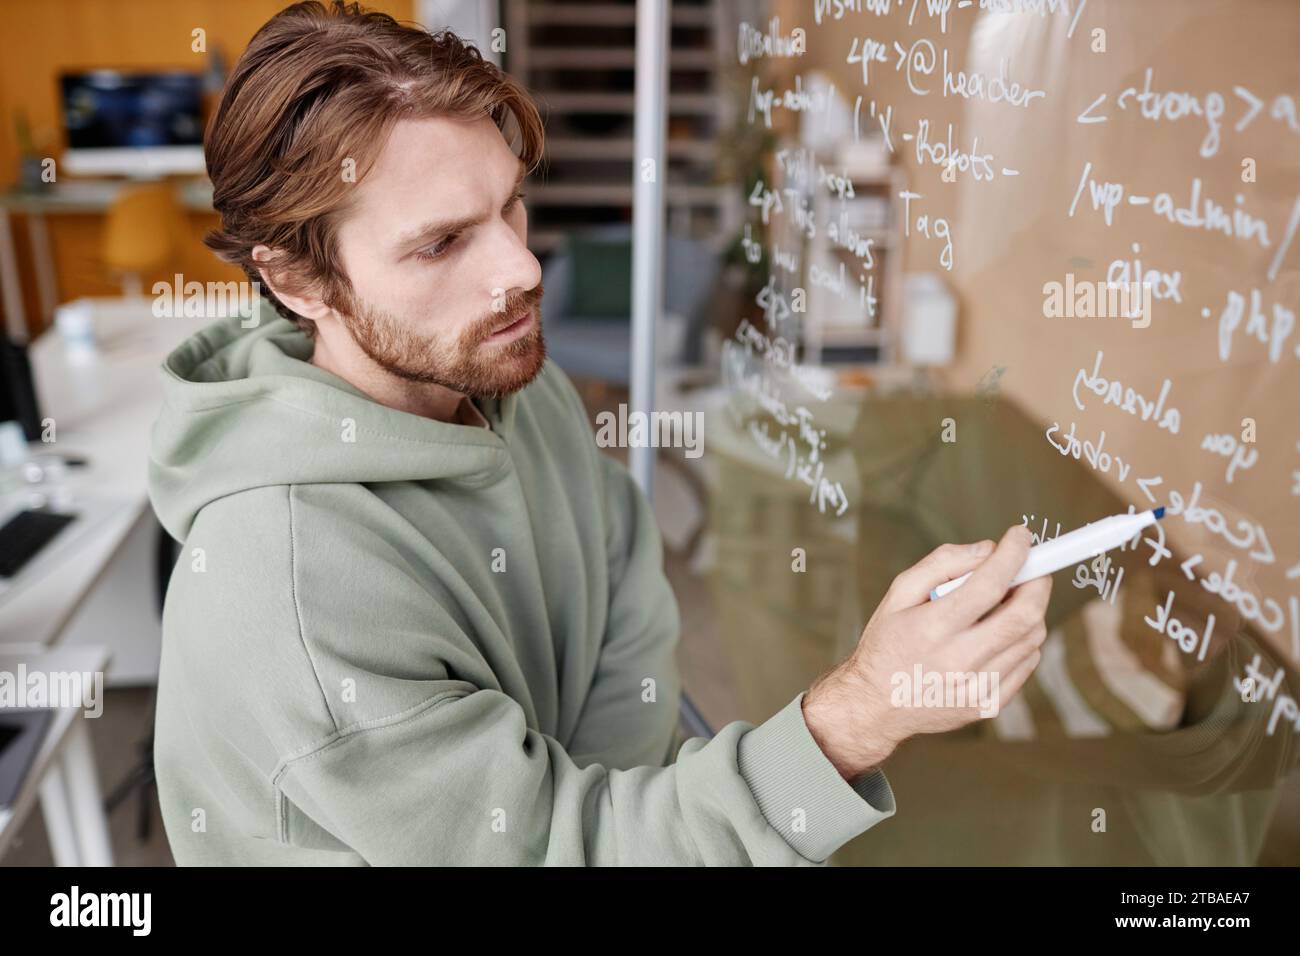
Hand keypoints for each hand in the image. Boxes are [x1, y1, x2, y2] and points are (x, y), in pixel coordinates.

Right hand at [803, 524, 1050, 779]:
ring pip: (1031, 639)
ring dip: (1030, 611)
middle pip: (1024, 615)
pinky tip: (1000, 634)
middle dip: (1038, 583)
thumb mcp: (898, 594)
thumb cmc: (886, 643)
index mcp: (933, 628)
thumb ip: (941, 564)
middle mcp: (959, 660)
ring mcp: (977, 687)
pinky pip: (1027, 665)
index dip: (1014, 554)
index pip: (989, 584)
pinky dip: (1024, 641)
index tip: (1021, 536)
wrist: (874, 706)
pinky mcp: (988, 705)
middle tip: (1032, 570)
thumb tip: (987, 550)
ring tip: (1007, 603)